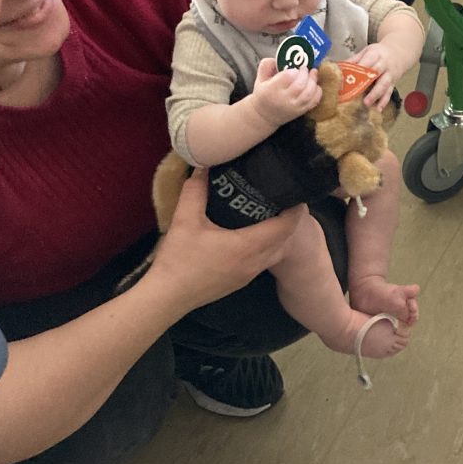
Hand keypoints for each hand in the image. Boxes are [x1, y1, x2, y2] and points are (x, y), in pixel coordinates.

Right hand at [148, 169, 302, 311]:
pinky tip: (251, 235)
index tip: (295, 194)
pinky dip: (267, 246)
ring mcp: (248, 275)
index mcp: (247, 246)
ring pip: (275, 252)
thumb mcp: (185, 220)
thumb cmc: (178, 259)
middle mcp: (254, 262)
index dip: (295, 210)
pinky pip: (264, 261)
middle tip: (282, 199)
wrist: (167, 296)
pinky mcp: (240, 281)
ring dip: (278, 235)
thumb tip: (203, 167)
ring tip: (270, 214)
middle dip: (289, 220)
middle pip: (285, 239)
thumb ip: (196, 190)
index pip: (285, 227)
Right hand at [250, 56, 322, 127]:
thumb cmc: (263, 94)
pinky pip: (314, 101)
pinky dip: (317, 92)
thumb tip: (278, 58)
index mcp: (272, 89)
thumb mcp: (260, 78)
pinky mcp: (301, 111)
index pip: (287, 78)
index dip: (293, 71)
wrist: (264, 115)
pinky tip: (315, 85)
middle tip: (305, 68)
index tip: (295, 68)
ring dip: (313, 81)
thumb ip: (267, 65)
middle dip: (305, 74)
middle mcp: (283, 99)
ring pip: (308, 93)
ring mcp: (294, 106)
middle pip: (299, 85)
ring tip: (313, 73)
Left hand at [352, 43, 399, 110]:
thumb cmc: (379, 53)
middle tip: (357, 92)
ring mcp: (390, 75)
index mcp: (376, 55)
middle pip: (376, 74)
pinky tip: (378, 110)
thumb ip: (354, 60)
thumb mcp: (367, 51)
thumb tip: (338, 68)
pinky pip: (389, 93)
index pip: (367, 62)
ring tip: (367, 104)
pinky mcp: (393, 84)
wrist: (399, 53)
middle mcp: (384, 65)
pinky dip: (383, 102)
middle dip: (367, 83)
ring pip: (384, 85)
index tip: (348, 77)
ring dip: (376, 95)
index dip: (358, 69)